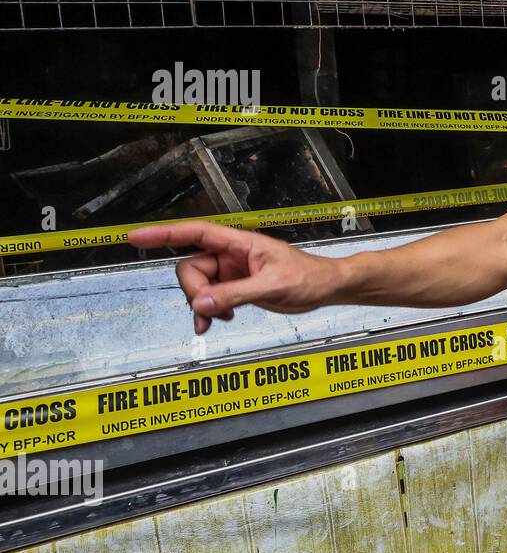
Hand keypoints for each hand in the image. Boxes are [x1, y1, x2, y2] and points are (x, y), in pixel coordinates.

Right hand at [127, 221, 343, 334]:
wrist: (325, 288)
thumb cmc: (308, 277)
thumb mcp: (272, 287)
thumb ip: (234, 295)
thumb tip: (202, 304)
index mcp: (240, 244)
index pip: (194, 233)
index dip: (163, 234)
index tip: (136, 236)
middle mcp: (232, 255)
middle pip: (190, 267)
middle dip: (194, 291)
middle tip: (210, 309)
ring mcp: (232, 271)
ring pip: (198, 285)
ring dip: (202, 305)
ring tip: (220, 318)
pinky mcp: (235, 286)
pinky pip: (210, 297)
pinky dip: (209, 310)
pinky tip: (220, 319)